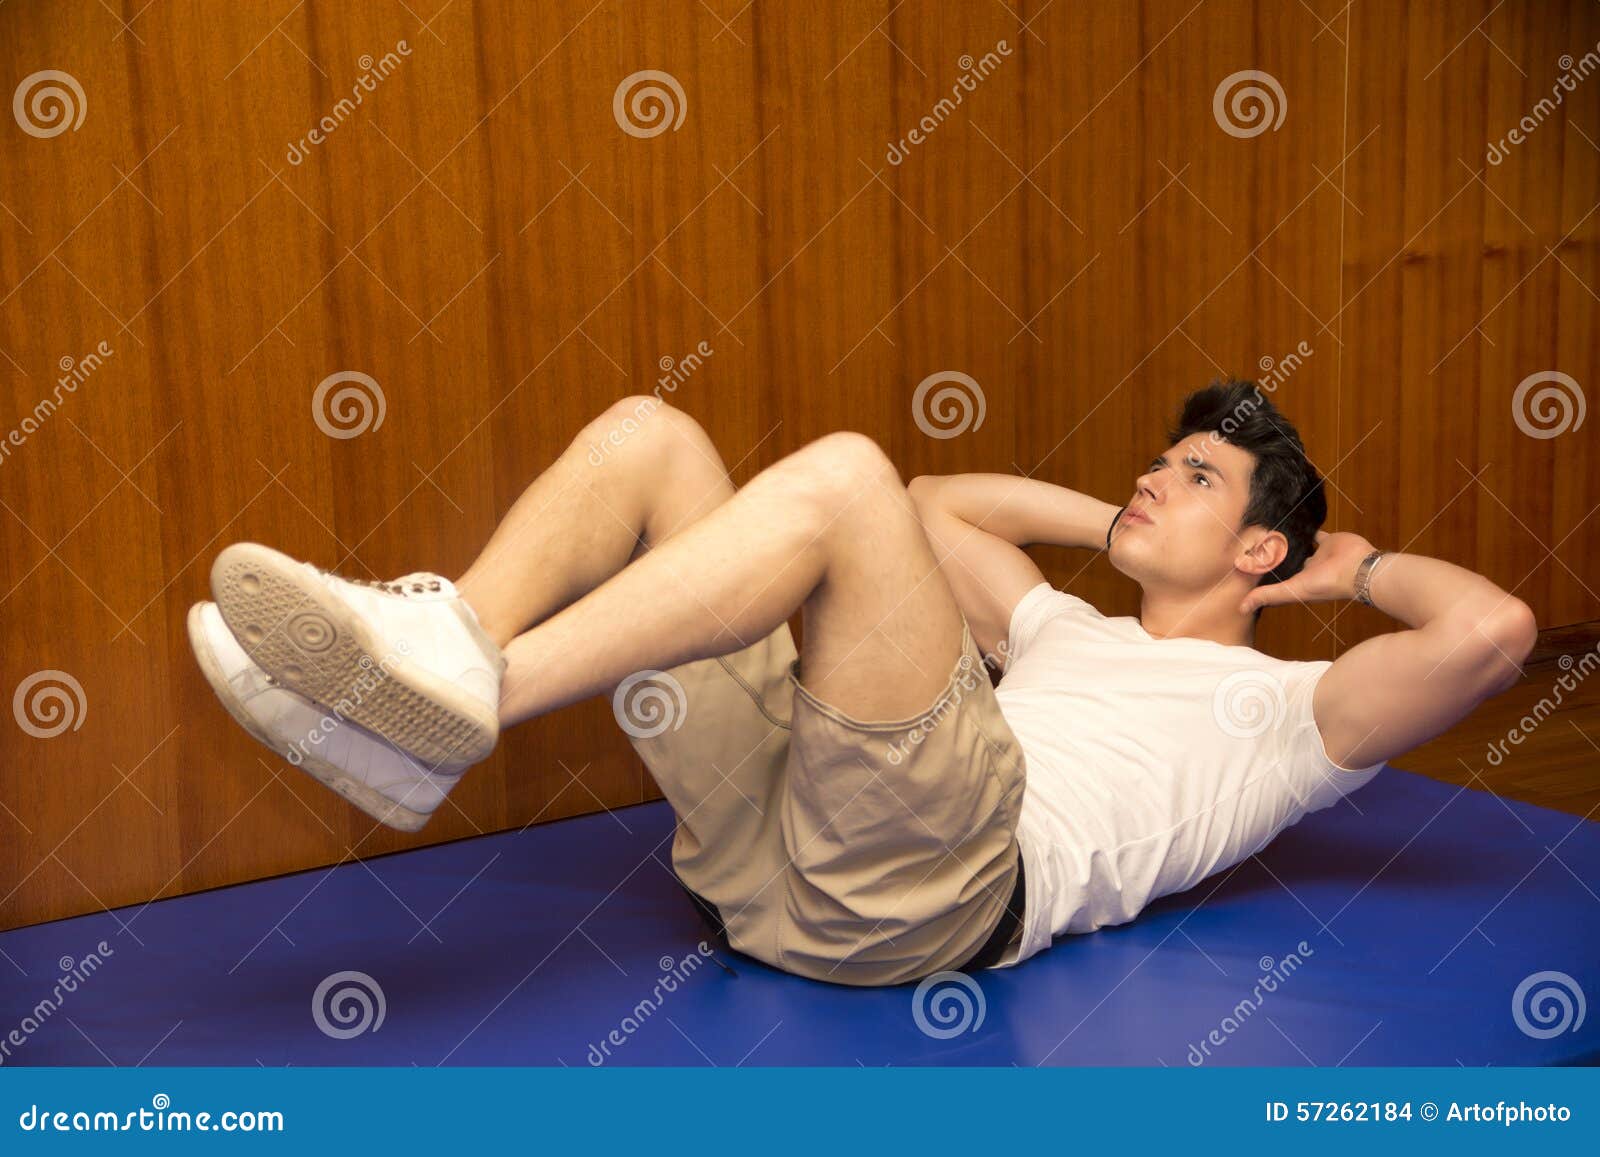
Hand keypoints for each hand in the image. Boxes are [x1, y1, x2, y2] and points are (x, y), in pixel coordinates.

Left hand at [1238, 530, 1377, 613]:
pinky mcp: (1328, 541)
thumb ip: (1268, 595)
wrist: (1358, 568)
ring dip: (1288, 541)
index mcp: (1299, 584)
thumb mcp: (1292, 591)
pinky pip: (1315, 534)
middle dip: (1274, 557)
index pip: (1276, 581)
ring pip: (1298, 547)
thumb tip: (1241, 608)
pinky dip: (1307, 529)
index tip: (1246, 568)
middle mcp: (1308, 570)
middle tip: (1255, 545)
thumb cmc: (1327, 584)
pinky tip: (1295, 521)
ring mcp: (1318, 555)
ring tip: (1271, 531)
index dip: (1263, 577)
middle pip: (1286, 563)